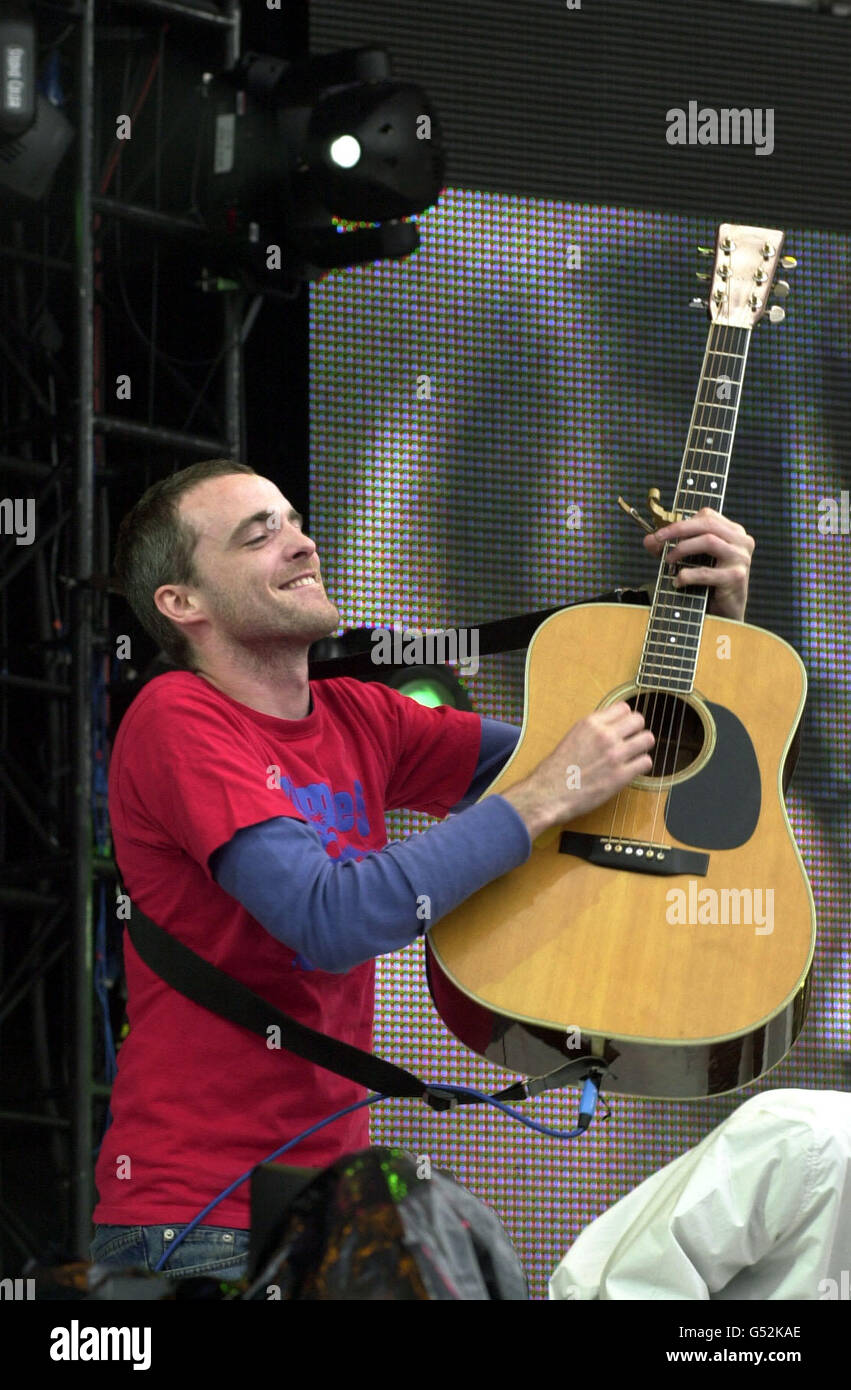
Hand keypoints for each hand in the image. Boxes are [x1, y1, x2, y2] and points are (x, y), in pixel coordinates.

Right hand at [501, 702, 654, 838]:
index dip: (625, 718)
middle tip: (631, 741)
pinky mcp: (621, 775)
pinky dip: (642, 766)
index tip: (624, 727)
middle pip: (639, 720)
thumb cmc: (557, 769)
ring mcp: (614, 755)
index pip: (623, 708)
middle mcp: (604, 735)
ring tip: (634, 755)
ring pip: (647, 739)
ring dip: (642, 747)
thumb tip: (613, 726)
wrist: (549, 793)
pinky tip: (632, 770)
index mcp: (590, 723)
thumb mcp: (573, 736)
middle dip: (637, 730)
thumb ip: (594, 729)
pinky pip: (646, 762)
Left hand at [642, 507, 753, 621]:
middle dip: (678, 529)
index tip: (660, 535)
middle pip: (707, 523)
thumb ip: (669, 548)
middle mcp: (741, 541)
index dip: (680, 523)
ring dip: (682, 549)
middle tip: (658, 539)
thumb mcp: (689, 561)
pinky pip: (706, 571)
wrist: (725, 613)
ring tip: (668, 561)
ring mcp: (741, 558)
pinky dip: (687, 575)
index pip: (706, 516)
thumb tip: (648, 540)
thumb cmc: (708, 584)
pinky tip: (678, 582)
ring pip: (708, 541)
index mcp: (733, 532)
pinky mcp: (736, 577)